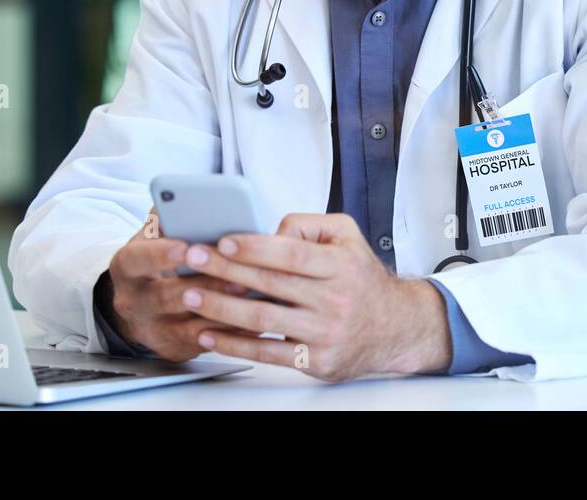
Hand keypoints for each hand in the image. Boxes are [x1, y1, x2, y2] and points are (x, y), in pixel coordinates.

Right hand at [102, 209, 253, 360]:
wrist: (140, 303)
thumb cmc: (157, 260)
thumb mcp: (153, 235)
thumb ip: (169, 217)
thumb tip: (191, 196)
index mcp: (127, 267)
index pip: (137, 260)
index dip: (160, 255)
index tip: (186, 246)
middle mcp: (133, 301)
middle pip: (165, 297)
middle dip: (203, 285)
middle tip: (235, 275)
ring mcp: (151, 329)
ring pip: (188, 325)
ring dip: (222, 310)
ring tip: (250, 294)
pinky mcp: (173, 348)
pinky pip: (203, 343)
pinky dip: (229, 331)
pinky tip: (252, 316)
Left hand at [178, 213, 452, 381]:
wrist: (394, 327)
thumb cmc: (361, 279)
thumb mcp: (347, 236)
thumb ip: (308, 225)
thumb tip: (268, 232)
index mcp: (341, 265)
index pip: (292, 254)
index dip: (255, 247)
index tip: (223, 241)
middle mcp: (335, 299)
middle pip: (271, 285)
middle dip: (225, 271)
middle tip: (194, 260)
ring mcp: (325, 333)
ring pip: (263, 320)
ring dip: (221, 308)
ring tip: (191, 295)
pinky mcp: (316, 361)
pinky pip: (267, 353)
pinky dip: (234, 345)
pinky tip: (210, 334)